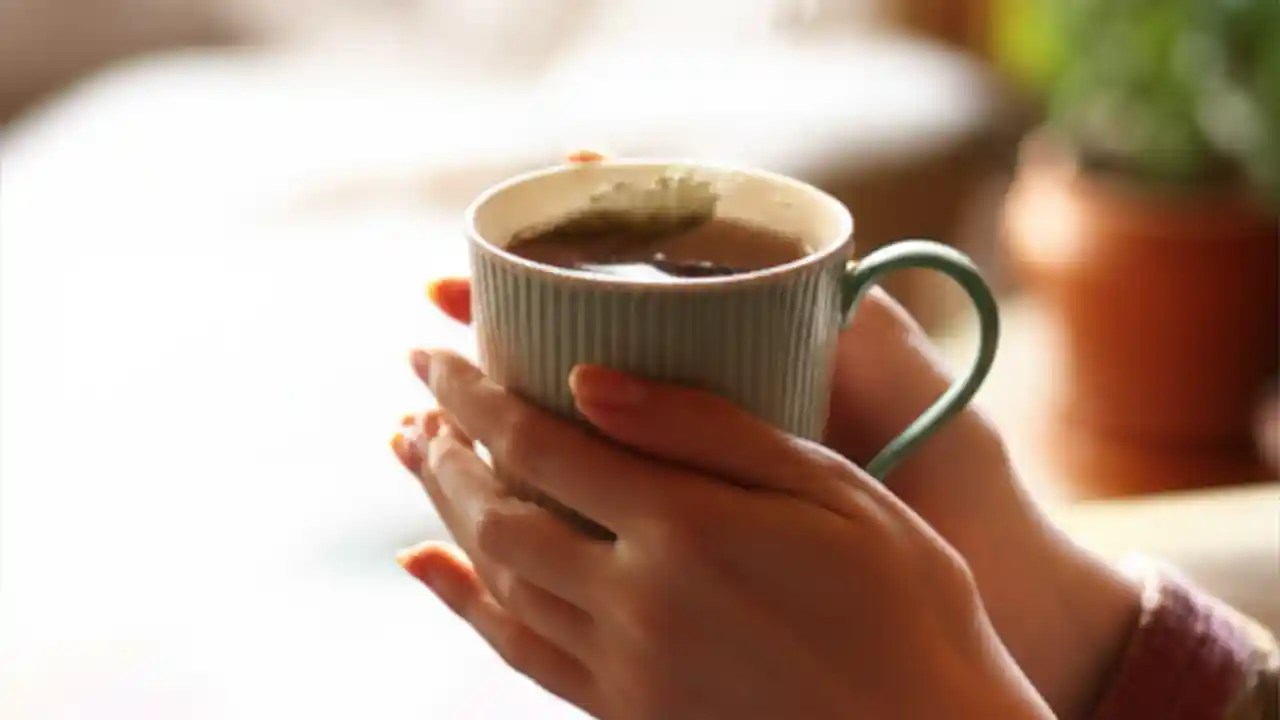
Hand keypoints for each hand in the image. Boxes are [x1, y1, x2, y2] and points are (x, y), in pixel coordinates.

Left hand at [393, 351, 1051, 718]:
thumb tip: (591, 380)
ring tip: (415, 456)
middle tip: (413, 397)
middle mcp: (637, 601)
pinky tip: (427, 566)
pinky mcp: (627, 712)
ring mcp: (625, 667)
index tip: (433, 355)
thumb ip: (709, 430)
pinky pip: (517, 651)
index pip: (540, 445)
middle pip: (497, 510)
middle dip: (442, 445)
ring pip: (495, 576)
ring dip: (443, 508)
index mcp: (688, 530)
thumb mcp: (833, 491)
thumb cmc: (906, 605)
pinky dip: (462, 602)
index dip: (473, 395)